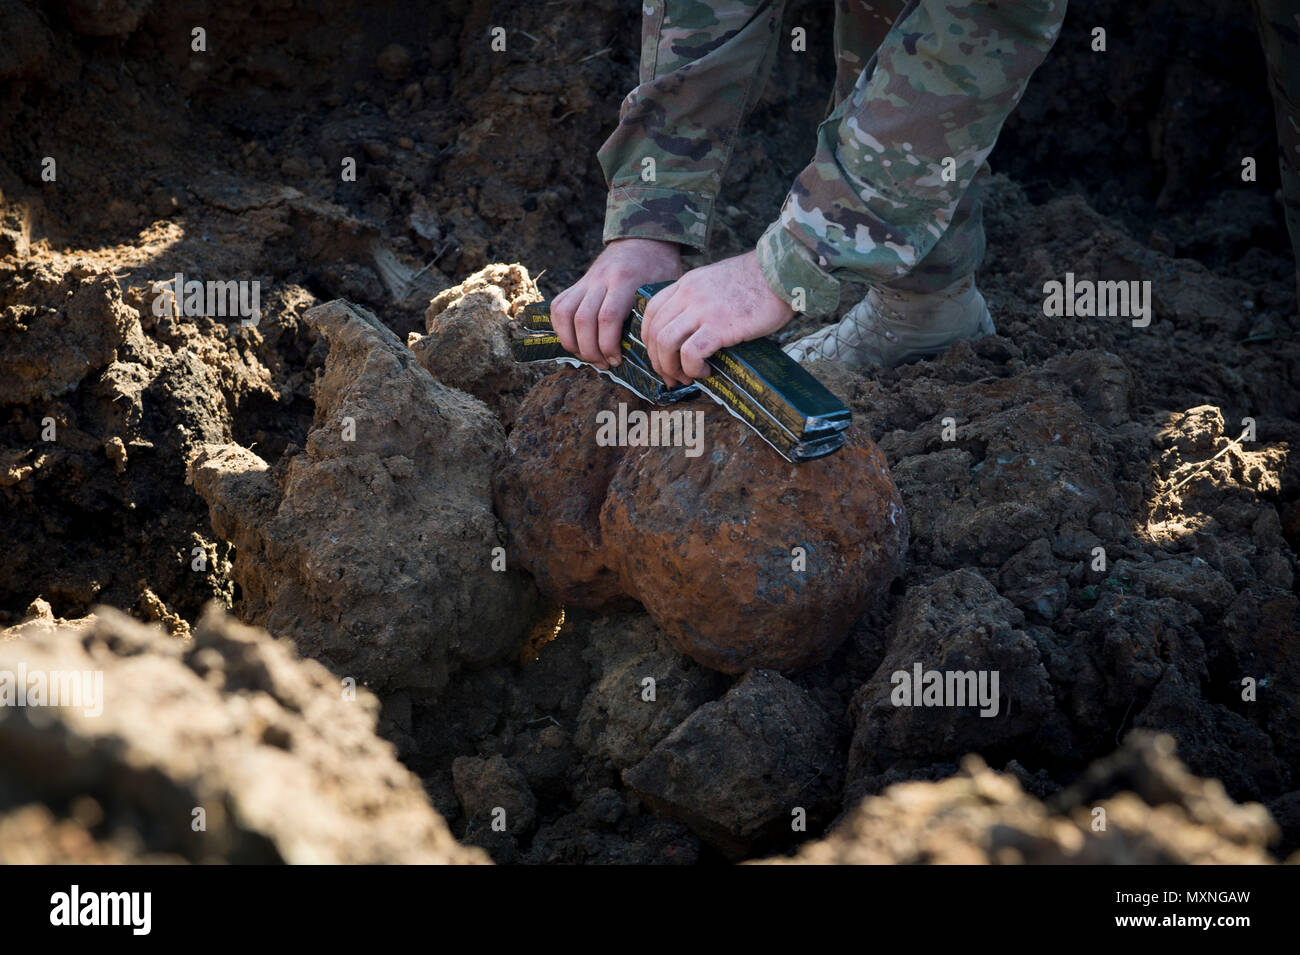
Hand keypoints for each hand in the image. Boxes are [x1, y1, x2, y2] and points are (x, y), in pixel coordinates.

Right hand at [550, 238, 682, 369]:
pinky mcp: (578, 283)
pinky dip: (560, 327)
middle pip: (583, 319)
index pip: (608, 317)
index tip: (616, 360)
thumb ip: (656, 313)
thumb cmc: (660, 267)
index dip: (608, 345)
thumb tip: (650, 349)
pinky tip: (574, 341)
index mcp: (626, 281)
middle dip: (590, 349)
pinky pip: (558, 306)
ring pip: (564, 313)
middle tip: (603, 364)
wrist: (645, 238)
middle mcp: (601, 279)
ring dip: (571, 341)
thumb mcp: (666, 286)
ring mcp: (587, 280)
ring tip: (587, 356)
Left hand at [642, 250, 795, 384]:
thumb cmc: (758, 281)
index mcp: (686, 284)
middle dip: (658, 361)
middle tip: (672, 376)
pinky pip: (691, 353)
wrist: (782, 273)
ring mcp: (702, 310)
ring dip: (670, 367)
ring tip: (686, 377)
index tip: (660, 355)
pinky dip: (693, 368)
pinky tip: (706, 371)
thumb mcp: (718, 280)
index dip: (649, 339)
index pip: (651, 312)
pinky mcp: (720, 326)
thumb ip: (701, 299)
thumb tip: (696, 329)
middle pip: (654, 332)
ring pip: (665, 343)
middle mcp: (688, 294)